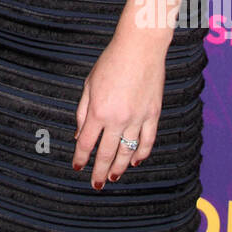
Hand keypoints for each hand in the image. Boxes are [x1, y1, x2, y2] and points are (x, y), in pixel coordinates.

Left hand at [72, 33, 165, 187]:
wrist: (139, 48)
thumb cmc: (111, 62)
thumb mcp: (89, 84)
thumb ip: (83, 112)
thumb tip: (79, 134)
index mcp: (98, 111)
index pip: (86, 142)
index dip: (81, 158)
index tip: (78, 167)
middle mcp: (117, 118)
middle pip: (106, 153)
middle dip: (99, 171)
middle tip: (96, 184)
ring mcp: (137, 118)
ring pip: (127, 152)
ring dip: (119, 167)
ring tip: (113, 177)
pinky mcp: (153, 114)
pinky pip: (147, 141)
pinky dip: (141, 154)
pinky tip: (134, 161)